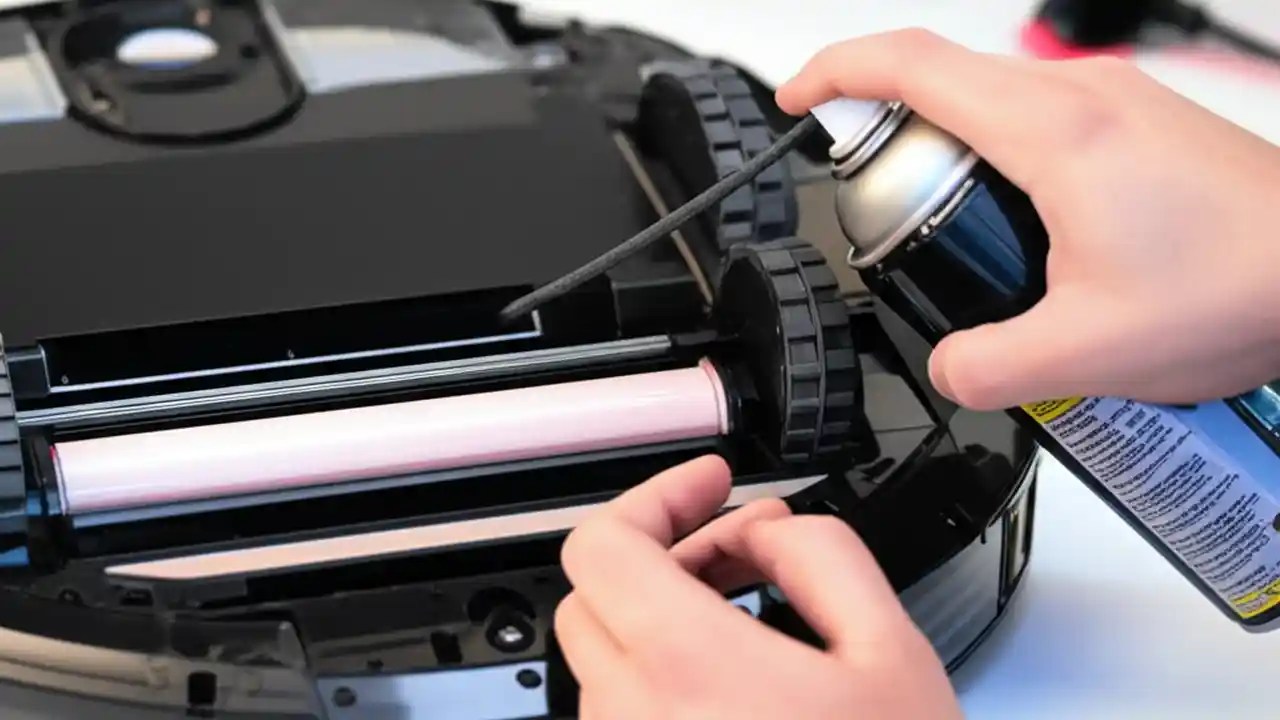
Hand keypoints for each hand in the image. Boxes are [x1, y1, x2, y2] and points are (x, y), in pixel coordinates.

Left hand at [554, 455, 963, 718]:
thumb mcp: (891, 654)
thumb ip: (824, 557)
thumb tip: (768, 532)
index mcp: (683, 667)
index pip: (603, 542)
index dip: (658, 496)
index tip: (709, 485)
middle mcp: (630, 716)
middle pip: (597, 591)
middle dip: (668, 552)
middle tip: (741, 547)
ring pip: (610, 652)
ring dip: (668, 613)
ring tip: (754, 613)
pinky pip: (625, 709)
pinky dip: (665, 671)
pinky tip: (741, 680)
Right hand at [776, 29, 1279, 410]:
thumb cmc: (1250, 286)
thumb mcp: (1088, 352)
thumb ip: (986, 368)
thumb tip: (949, 366)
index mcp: (1054, 131)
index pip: (910, 66)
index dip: (835, 72)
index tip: (796, 100)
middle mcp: (1084, 94)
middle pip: (945, 80)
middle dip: (890, 135)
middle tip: (890, 212)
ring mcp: (1118, 101)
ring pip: (994, 100)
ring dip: (953, 153)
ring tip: (968, 241)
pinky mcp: (1141, 122)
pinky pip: (1042, 118)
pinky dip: (1005, 161)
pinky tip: (1035, 238)